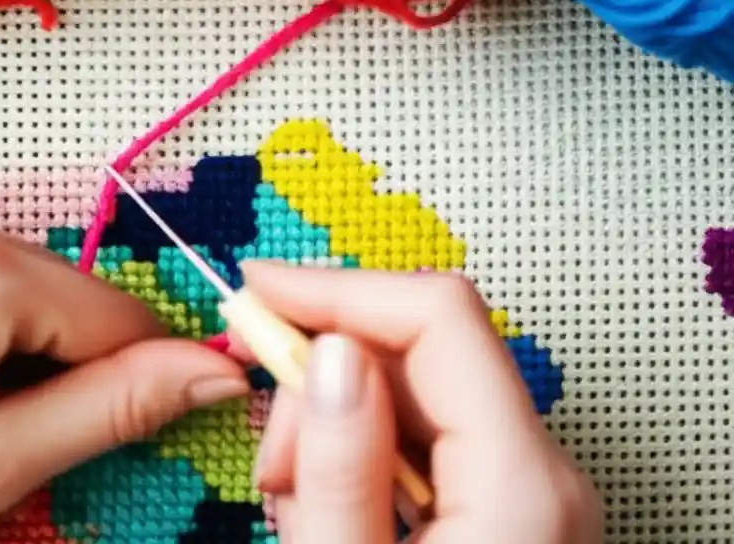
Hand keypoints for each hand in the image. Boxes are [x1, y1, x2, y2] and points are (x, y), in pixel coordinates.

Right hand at [242, 263, 602, 543]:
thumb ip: (341, 469)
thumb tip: (332, 353)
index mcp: (521, 482)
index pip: (439, 315)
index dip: (339, 287)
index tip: (257, 290)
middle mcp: (542, 470)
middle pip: (420, 352)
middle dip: (322, 376)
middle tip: (270, 454)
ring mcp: (530, 489)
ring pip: (412, 395)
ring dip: (333, 425)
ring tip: (296, 504)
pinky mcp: (508, 508)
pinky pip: (423, 441)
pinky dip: (360, 457)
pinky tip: (329, 512)